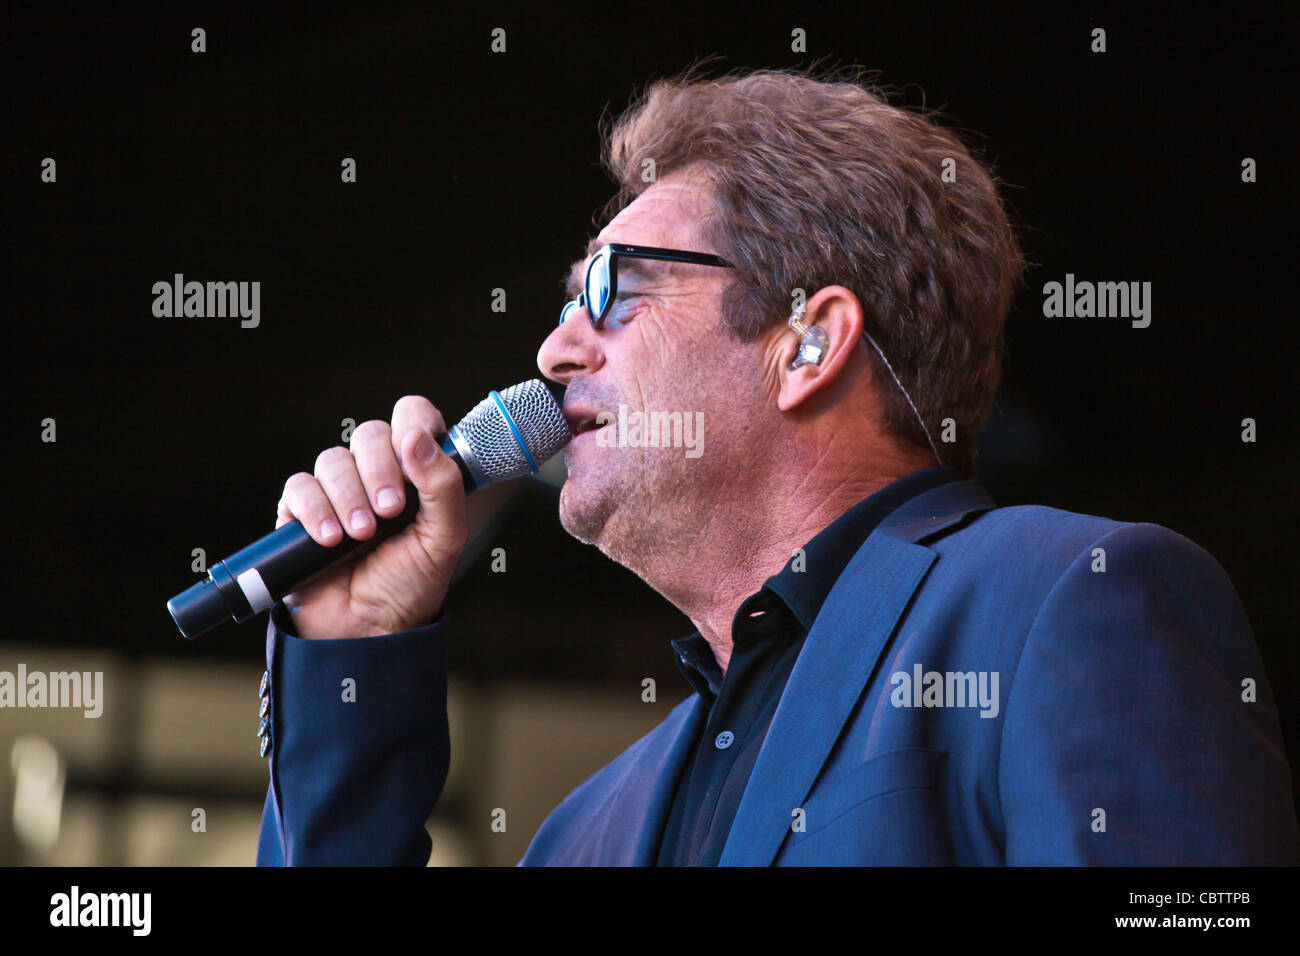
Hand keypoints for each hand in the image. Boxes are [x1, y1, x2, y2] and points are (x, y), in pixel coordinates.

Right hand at [274, 396, 467, 637]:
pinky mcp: (301, 512)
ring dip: (349, 497)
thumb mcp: (444, 539)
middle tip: (389, 512)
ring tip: (360, 535)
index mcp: (417, 472)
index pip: (413, 417)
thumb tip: (416, 438)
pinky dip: (315, 510)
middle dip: (380, 470)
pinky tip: (330, 540)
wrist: (367, 631)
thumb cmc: (411, 584)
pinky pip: (299, 487)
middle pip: (370, 434)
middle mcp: (377, 474)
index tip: (414, 453)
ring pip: (333, 459)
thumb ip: (442, 487)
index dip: (413, 424)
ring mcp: (338, 491)